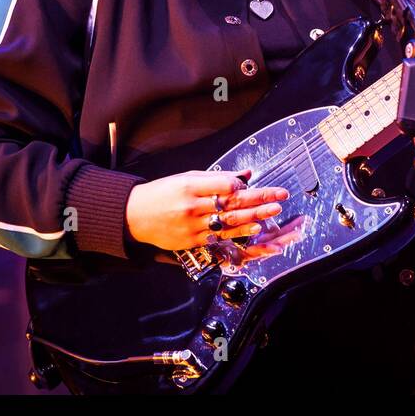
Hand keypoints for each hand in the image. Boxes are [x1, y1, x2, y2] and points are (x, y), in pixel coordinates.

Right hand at [124, 168, 289, 252]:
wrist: (134, 216)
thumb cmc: (162, 193)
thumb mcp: (186, 178)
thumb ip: (216, 178)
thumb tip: (245, 175)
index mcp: (189, 186)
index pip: (224, 185)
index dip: (242, 185)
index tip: (253, 184)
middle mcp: (191, 206)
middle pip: (232, 203)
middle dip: (259, 200)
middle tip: (280, 196)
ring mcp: (191, 226)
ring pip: (229, 222)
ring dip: (254, 217)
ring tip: (272, 212)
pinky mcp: (191, 241)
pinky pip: (219, 237)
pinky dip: (238, 233)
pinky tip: (253, 229)